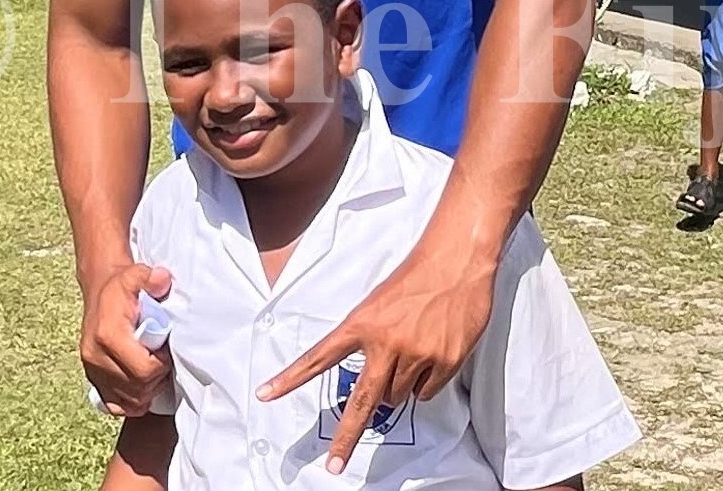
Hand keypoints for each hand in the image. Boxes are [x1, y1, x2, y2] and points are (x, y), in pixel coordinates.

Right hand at [82, 264, 172, 417]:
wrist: (99, 292)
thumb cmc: (120, 287)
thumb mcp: (135, 274)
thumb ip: (149, 277)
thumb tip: (162, 280)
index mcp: (108, 335)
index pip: (143, 370)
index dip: (162, 364)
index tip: (167, 351)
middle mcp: (96, 357)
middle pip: (137, 388)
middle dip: (157, 379)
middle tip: (164, 360)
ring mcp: (92, 371)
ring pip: (128, 400)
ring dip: (147, 390)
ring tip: (155, 369)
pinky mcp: (92, 379)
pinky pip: (114, 405)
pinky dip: (131, 400)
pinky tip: (142, 384)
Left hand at [258, 242, 497, 475]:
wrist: (457, 258)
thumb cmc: (417, 275)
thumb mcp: (381, 301)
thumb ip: (371, 338)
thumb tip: (375, 382)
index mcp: (363, 324)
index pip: (319, 357)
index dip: (290, 378)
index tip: (265, 394)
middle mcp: (386, 343)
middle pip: (361, 402)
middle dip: (345, 437)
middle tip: (334, 463)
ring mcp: (416, 354)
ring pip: (398, 397)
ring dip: (399, 388)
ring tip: (413, 352)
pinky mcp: (444, 360)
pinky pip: (427, 392)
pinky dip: (427, 382)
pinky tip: (433, 353)